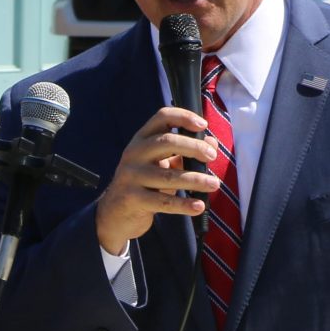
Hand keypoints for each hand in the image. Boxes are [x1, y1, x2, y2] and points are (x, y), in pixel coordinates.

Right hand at [91, 107, 221, 255]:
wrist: (115, 213)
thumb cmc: (145, 184)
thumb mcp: (164, 165)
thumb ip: (186, 153)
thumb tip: (211, 143)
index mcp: (141, 139)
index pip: (162, 117)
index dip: (183, 117)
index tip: (202, 125)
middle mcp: (134, 153)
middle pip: (167, 142)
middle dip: (194, 147)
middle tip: (212, 156)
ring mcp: (131, 176)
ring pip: (169, 176)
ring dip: (196, 180)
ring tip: (214, 184)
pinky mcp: (133, 199)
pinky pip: (164, 202)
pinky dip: (184, 204)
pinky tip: (199, 205)